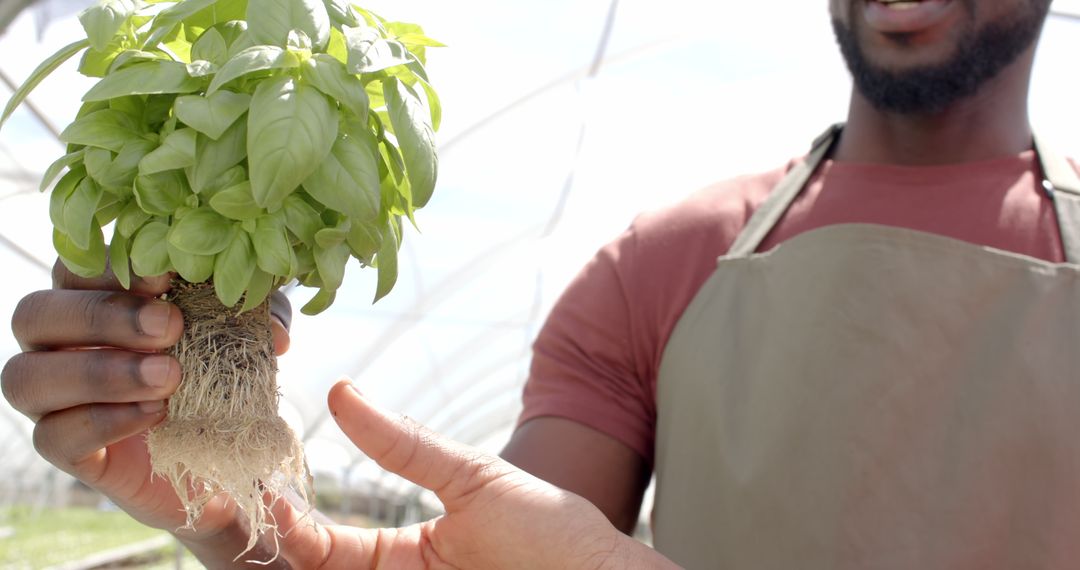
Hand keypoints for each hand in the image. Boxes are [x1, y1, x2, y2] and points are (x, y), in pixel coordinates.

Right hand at [1, 261, 292, 536]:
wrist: (224, 458)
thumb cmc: (220, 378)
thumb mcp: (245, 338)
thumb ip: (254, 319)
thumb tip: (274, 329)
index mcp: (94, 299)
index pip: (76, 267)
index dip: (112, 266)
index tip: (166, 275)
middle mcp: (59, 344)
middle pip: (36, 314)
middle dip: (102, 316)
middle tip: (168, 327)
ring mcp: (54, 399)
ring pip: (26, 376)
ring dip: (99, 372)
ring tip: (168, 377)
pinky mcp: (66, 450)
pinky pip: (53, 436)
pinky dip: (102, 422)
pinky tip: (152, 415)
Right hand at [267, 380, 678, 568]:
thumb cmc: (551, 529)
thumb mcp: (470, 480)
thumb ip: (404, 445)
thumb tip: (340, 391)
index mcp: (403, 555)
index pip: (324, 545)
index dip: (285, 526)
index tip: (254, 495)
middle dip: (268, 557)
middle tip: (218, 524)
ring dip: (286, 568)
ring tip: (247, 551)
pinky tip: (299, 566)